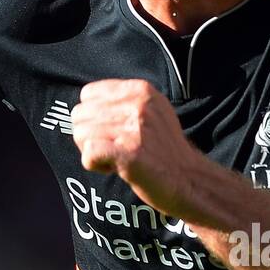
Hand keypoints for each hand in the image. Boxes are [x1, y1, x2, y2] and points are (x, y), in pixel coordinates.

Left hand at [70, 79, 205, 217]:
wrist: (189, 180)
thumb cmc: (165, 149)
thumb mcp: (153, 110)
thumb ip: (124, 100)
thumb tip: (86, 102)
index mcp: (141, 90)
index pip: (88, 94)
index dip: (94, 116)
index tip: (114, 131)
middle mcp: (138, 105)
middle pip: (80, 115)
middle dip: (90, 135)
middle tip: (115, 148)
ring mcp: (135, 130)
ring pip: (81, 134)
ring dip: (93, 152)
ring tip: (119, 158)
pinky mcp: (130, 154)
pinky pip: (89, 154)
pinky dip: (95, 165)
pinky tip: (115, 168)